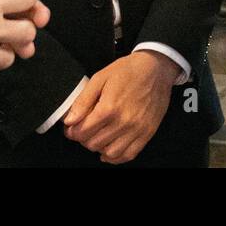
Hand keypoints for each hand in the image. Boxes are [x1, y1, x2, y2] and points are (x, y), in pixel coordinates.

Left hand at [63, 51, 178, 163]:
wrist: (155, 69)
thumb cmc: (127, 71)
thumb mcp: (100, 78)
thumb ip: (83, 101)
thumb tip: (69, 120)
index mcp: (109, 107)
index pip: (83, 131)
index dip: (72, 132)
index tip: (71, 128)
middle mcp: (124, 122)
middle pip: (94, 143)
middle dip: (83, 139)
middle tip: (83, 130)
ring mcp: (137, 129)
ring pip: (110, 153)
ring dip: (99, 148)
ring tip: (97, 136)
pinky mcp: (147, 133)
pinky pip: (129, 155)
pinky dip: (116, 157)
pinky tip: (109, 149)